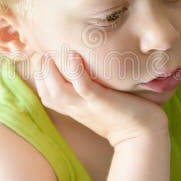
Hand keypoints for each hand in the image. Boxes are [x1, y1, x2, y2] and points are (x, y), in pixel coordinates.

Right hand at [30, 50, 168, 147]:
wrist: (141, 134)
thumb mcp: (97, 97)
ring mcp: (85, 105)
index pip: (43, 88)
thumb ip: (87, 83)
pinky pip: (81, 85)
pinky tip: (74, 55)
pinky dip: (74, 71)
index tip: (45, 50)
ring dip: (50, 69)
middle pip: (44, 88)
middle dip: (40, 66)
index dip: (39, 69)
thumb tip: (82, 57)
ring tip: (54, 50)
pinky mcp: (100, 101)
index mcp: (70, 106)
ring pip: (55, 89)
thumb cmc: (122, 111)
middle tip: (47, 47)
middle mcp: (73, 106)